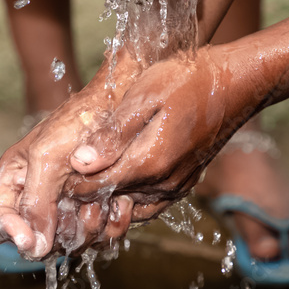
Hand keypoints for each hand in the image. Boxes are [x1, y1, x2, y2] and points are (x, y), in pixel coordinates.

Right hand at [0, 58, 138, 258]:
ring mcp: (66, 207)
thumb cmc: (78, 121)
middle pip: (35, 242)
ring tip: (101, 202)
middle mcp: (37, 199)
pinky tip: (120, 206)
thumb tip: (33, 248)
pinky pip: (99, 238)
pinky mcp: (94, 211)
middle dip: (58, 232)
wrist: (121, 107)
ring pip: (69, 243)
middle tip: (78, 210)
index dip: (7, 234)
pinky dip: (110, 226)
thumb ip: (36, 202)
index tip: (30, 240)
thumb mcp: (48, 157)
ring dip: (88, 229)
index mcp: (14, 182)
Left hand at [66, 45, 257, 221]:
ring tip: (84, 181)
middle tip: (60, 181)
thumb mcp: (144, 96)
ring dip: (106, 199)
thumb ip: (112, 132)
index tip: (52, 171)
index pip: (93, 187)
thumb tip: (80, 161)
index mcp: (148, 163)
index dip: (68, 183)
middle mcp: (162, 184)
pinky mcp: (185, 184)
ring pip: (128, 207)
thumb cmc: (188, 80)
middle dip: (83, 195)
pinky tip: (117, 182)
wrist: (236, 83)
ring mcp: (176, 187)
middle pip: (108, 202)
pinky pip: (149, 204)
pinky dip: (128, 199)